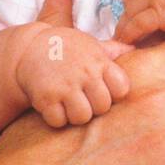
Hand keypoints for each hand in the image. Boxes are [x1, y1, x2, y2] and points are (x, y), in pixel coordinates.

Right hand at [16, 23, 130, 127]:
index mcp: (98, 61)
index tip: (103, 89)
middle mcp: (84, 73)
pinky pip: (58, 121)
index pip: (121, 88)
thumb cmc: (65, 48)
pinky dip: (55, 118)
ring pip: (82, 117)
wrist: (29, 48)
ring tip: (68, 104)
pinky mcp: (45, 97)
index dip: (114, 93)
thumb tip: (135, 48)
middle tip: (82, 98)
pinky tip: (53, 105)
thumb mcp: (89, 44)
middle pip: (102, 106)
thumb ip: (112, 50)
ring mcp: (65, 85)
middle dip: (94, 107)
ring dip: (74, 115)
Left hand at [115, 0, 164, 43]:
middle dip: (128, 15)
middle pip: (128, 0)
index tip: (135, 15)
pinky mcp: (158, 13)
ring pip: (128, 14)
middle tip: (129, 29)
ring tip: (125, 41)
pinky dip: (129, 35)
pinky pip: (136, 26)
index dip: (135, 4)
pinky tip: (128, 44)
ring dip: (126, 27)